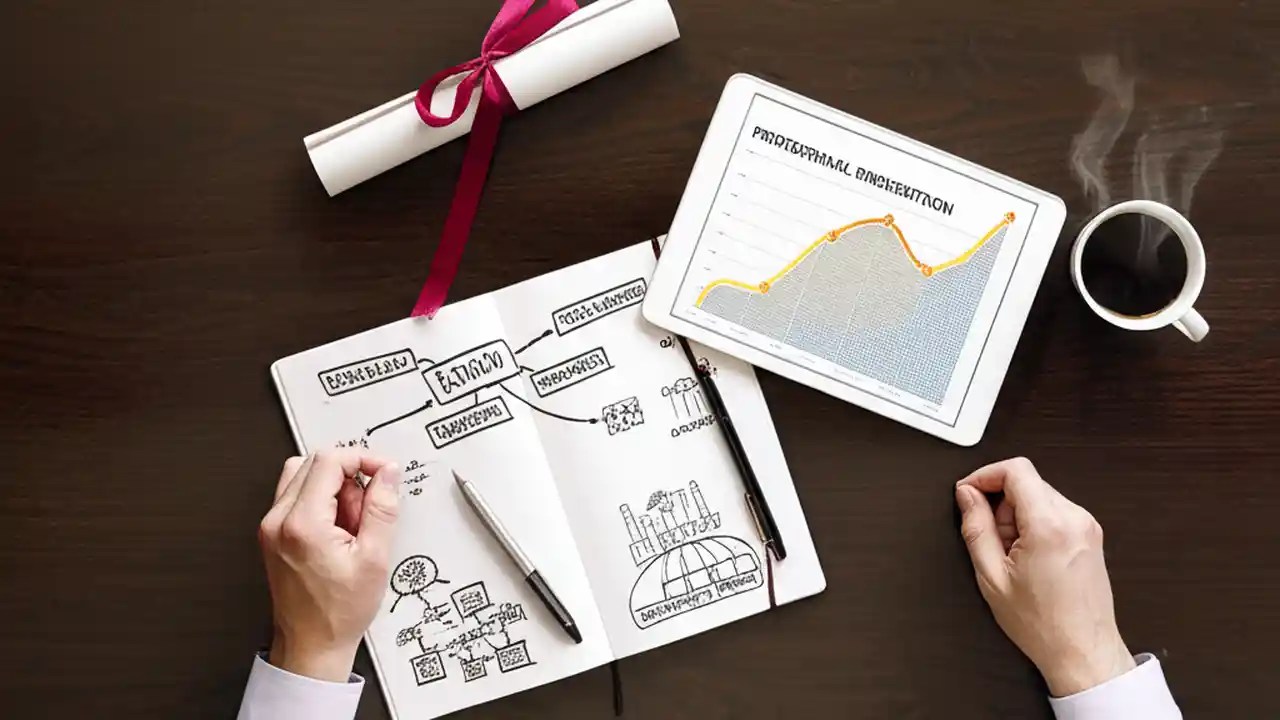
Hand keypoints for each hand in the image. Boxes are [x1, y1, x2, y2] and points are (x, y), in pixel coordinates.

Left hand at [257, 450, 400, 681]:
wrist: (311, 644)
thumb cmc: (337, 613)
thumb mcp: (375, 559)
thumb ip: (383, 509)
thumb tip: (388, 474)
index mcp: (302, 523)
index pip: (330, 460)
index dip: (363, 459)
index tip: (383, 473)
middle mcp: (278, 520)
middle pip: (315, 463)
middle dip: (349, 476)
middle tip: (366, 510)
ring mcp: (271, 526)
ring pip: (303, 476)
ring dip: (333, 487)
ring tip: (351, 522)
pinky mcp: (272, 533)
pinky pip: (296, 497)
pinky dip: (320, 501)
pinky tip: (337, 529)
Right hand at [955, 457, 1134, 696]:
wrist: (1083, 651)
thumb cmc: (1042, 623)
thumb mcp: (992, 576)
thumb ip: (976, 528)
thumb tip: (966, 496)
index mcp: (1049, 525)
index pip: (1016, 470)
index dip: (985, 475)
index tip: (968, 492)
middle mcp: (1074, 518)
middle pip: (1027, 481)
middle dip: (1000, 501)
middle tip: (991, 538)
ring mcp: (1086, 526)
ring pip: (1039, 495)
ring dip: (1016, 514)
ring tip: (1012, 553)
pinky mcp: (1090, 534)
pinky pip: (1054, 511)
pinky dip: (1034, 523)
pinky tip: (1029, 555)